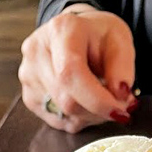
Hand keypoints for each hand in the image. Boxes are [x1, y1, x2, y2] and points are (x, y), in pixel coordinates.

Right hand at [19, 4, 136, 133]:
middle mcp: (37, 52)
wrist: (76, 34)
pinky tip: (85, 101)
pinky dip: (79, 118)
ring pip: (65, 115)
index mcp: (60, 30)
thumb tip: (120, 95)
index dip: (96, 99)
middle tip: (118, 104)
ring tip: (101, 97)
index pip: (71, 73)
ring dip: (91, 115)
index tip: (120, 111)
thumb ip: (122, 68)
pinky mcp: (29, 96)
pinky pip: (59, 121)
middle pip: (68, 100)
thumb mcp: (120, 41)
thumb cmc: (98, 37)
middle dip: (99, 110)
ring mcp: (29, 76)